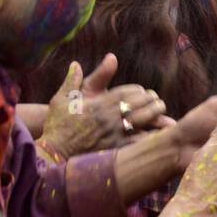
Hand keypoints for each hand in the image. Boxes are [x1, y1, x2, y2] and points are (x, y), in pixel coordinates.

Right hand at [41, 54, 166, 157]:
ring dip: (155, 116)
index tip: (145, 92)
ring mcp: (113, 134)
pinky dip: (149, 138)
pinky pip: (137, 143)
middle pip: (137, 105)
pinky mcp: (114, 149)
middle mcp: (108, 118)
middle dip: (150, 101)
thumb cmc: (57, 125)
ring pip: (141, 122)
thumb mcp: (61, 99)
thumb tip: (76, 63)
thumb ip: (72, 80)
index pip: (126, 92)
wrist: (53, 152)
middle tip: (158, 101)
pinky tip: (159, 136)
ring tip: (163, 114)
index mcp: (98, 105)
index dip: (139, 91)